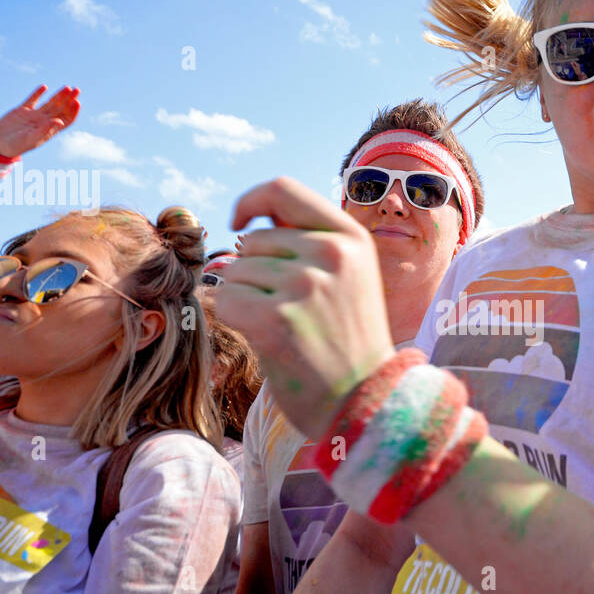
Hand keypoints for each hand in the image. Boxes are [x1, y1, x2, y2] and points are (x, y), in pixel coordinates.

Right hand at [0, 85, 80, 159]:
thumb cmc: (16, 146)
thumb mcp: (31, 139)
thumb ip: (45, 130)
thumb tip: (60, 122)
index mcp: (49, 130)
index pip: (66, 119)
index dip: (73, 111)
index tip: (77, 101)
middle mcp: (44, 122)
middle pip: (60, 109)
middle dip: (69, 99)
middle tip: (76, 89)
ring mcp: (33, 116)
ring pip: (49, 103)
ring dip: (58, 95)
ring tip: (67, 87)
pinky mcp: (22, 111)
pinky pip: (32, 100)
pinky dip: (38, 93)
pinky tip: (44, 87)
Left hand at [213, 177, 395, 439]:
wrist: (366, 404)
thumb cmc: (348, 341)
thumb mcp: (348, 277)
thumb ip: (307, 242)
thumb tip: (247, 223)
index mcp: (351, 238)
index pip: (283, 189)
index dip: (251, 201)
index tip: (238, 223)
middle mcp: (331, 254)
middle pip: (254, 240)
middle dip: (254, 272)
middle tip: (288, 310)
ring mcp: (305, 286)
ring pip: (236, 271)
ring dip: (246, 299)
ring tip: (286, 328)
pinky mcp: (278, 320)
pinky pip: (227, 301)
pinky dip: (235, 320)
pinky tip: (267, 339)